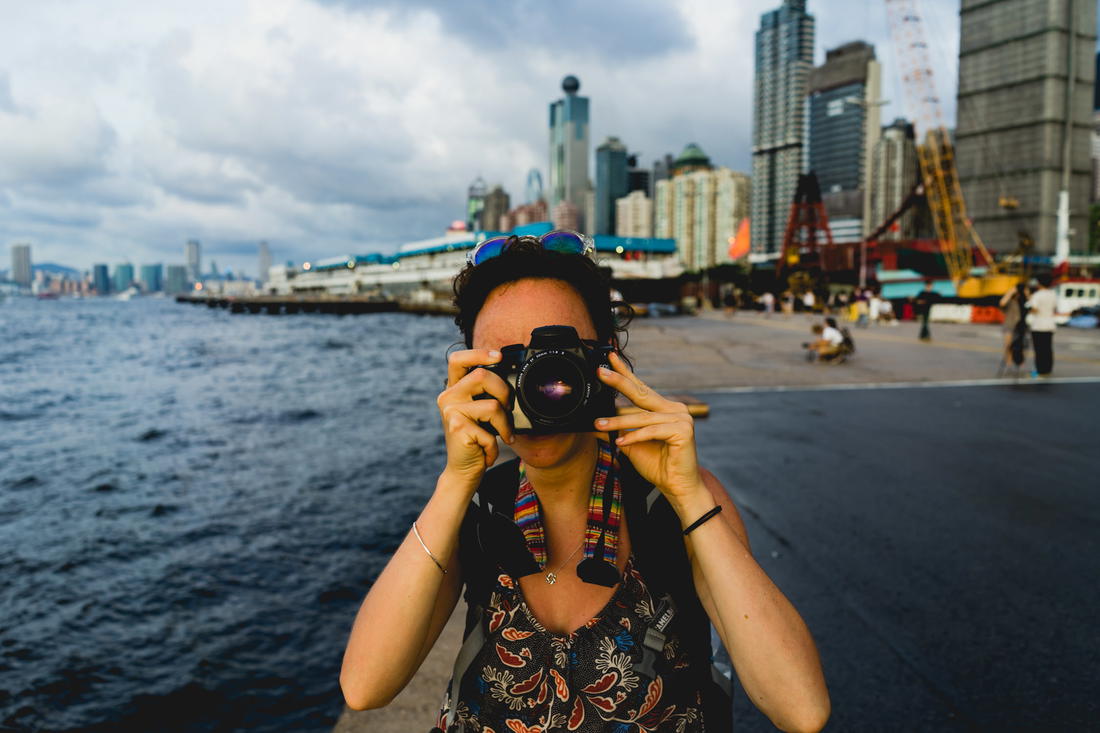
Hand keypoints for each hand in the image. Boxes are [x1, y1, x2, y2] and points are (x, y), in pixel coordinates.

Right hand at [436, 349, 514, 488]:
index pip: (458, 359)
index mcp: (454, 389)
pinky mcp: (456, 427)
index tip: (499, 356)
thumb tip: (510, 375)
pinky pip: (491, 430)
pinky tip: (487, 450)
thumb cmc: (477, 439)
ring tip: (503, 435)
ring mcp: (451, 411)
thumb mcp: (482, 412)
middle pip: (482, 375)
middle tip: (508, 409)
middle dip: (505, 392)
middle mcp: (448, 396)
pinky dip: (496, 444)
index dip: (478, 353)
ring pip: (493, 405)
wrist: (464, 469)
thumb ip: (487, 393)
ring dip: (506, 424)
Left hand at [593, 352, 704, 502]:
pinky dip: (634, 437)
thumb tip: (597, 423)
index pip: (642, 388)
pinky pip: (651, 431)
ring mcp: (682, 418)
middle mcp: (675, 409)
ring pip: (642, 418)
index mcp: (665, 408)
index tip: (610, 358)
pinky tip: (621, 443)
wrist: (678, 487)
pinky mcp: (683, 431)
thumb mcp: (632, 444)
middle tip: (600, 371)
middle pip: (641, 394)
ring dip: (617, 422)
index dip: (626, 373)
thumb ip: (620, 431)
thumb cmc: (657, 466)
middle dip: (619, 381)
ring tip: (598, 425)